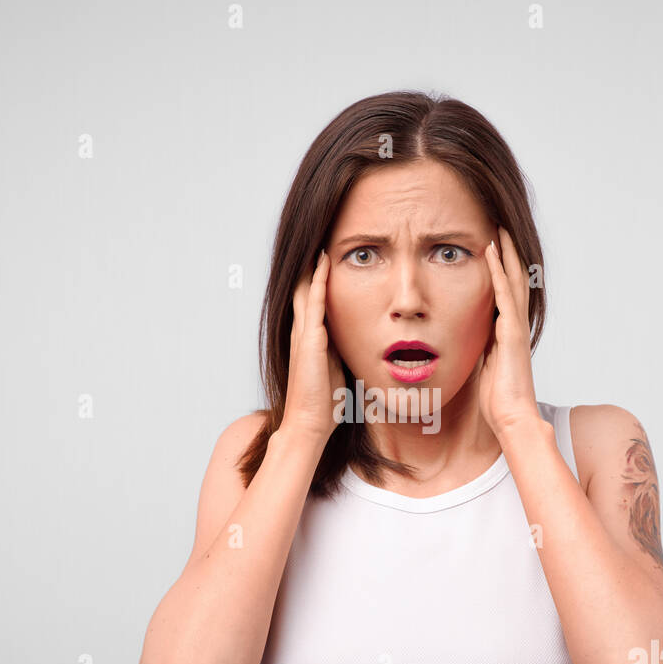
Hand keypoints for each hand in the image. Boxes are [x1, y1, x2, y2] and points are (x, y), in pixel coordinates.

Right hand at [281, 249, 345, 442]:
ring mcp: (303, 334)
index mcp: (310, 340)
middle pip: (305, 289)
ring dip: (313, 265)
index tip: (328, 258)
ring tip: (320, 239)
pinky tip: (324, 261)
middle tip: (319, 239)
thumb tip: (360, 345)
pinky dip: (319, 279)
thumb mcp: (338, 370)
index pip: (313, 301)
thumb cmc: (324, 405)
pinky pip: (315, 302)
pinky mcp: (309, 339)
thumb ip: (342, 354)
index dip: (319, 279)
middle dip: (311, 266)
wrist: (310, 424)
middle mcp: (302, 332)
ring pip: (306, 289)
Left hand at [477, 226, 540, 440]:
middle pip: (515, 280)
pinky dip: (498, 271)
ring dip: (505, 254)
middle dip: (508, 254)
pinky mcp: (512, 333)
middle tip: (500, 227)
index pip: (506, 293)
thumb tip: (465, 343)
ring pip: (514, 281)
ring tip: (498, 229)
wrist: (511, 418)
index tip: (490, 248)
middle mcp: (515, 326)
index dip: (501, 270)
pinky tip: (490, 252)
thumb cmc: (497, 401)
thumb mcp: (483, 368)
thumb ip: (480, 351)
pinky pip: (504, 295)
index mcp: (507, 333)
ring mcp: (516, 327)